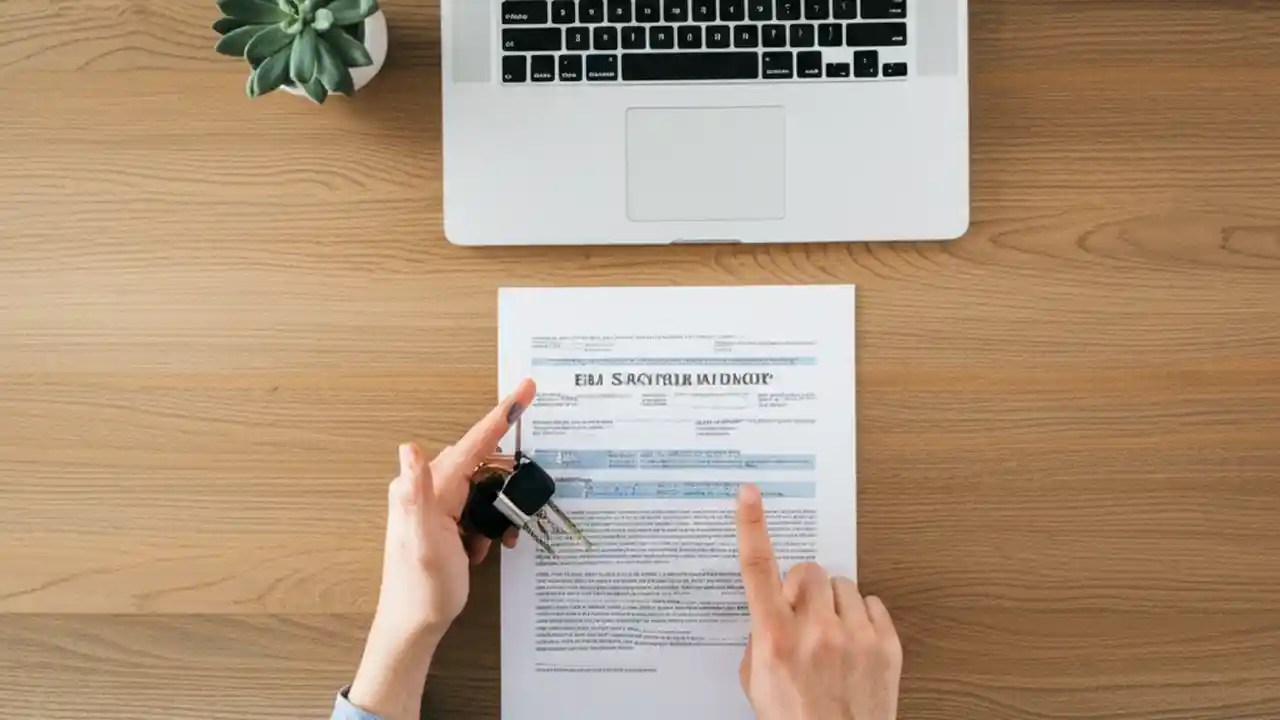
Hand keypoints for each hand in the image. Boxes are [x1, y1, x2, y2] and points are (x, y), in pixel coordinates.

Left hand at [348, 379, 535, 719]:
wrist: (413, 626)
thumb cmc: (421, 590)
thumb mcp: (422, 541)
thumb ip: (416, 492)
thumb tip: (409, 448)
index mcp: (427, 487)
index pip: (472, 443)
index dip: (501, 416)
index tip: (526, 389)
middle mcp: (428, 489)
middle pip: (483, 465)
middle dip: (507, 487)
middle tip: (516, 516)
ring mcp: (437, 504)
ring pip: (484, 489)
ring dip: (498, 512)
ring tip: (499, 541)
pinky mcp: (445, 519)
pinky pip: (478, 508)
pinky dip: (489, 525)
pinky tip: (483, 548)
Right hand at [735, 484, 901, 719]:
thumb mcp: (757, 680)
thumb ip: (760, 635)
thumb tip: (771, 606)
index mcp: (775, 637)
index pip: (758, 569)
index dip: (752, 526)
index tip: (748, 494)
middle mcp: (814, 631)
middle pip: (808, 571)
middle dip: (803, 588)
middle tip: (802, 616)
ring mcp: (854, 636)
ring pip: (842, 584)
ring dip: (833, 603)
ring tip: (830, 636)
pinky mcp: (885, 644)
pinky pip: (871, 603)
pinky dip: (862, 618)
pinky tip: (853, 642)